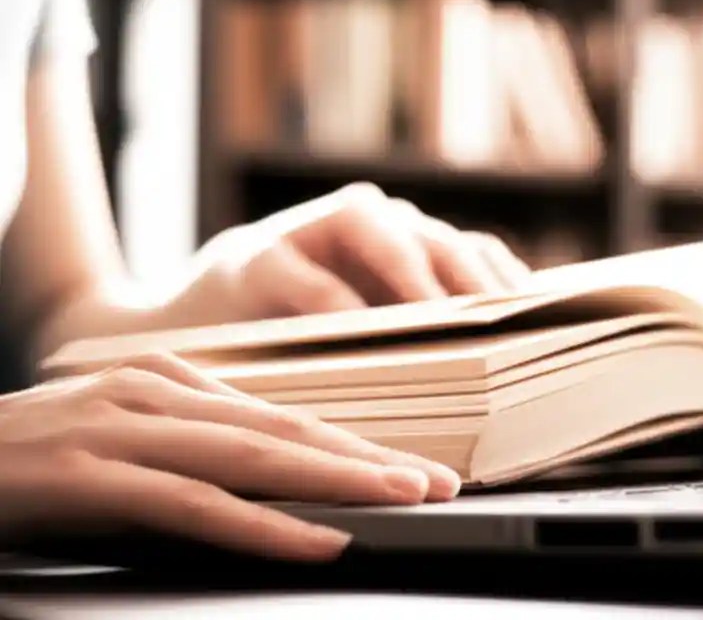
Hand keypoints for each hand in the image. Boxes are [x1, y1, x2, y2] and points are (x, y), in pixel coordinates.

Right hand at [0, 354, 460, 562]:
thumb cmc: (21, 464)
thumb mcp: (115, 444)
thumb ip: (186, 451)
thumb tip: (266, 481)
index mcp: (166, 381)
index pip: (283, 417)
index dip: (355, 446)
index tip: (413, 469)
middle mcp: (154, 393)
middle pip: (287, 430)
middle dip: (371, 458)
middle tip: (441, 482)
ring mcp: (121, 430)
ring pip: (255, 456)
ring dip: (340, 480)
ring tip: (406, 498)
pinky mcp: (90, 476)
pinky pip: (195, 503)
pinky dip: (265, 524)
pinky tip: (318, 540)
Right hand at [171, 182, 531, 325]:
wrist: (198, 316)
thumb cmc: (304, 323)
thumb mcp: (373, 321)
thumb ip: (430, 327)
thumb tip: (509, 364)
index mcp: (410, 238)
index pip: (478, 254)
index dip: (512, 285)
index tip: (545, 323)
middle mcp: (373, 222)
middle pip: (443, 242)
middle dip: (479, 282)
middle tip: (508, 325)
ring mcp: (316, 232)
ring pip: (386, 240)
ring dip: (419, 277)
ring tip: (447, 318)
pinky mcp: (261, 255)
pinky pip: (311, 279)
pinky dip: (340, 303)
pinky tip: (362, 331)